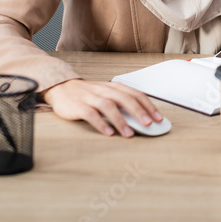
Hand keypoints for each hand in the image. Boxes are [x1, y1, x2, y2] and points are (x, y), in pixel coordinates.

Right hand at [41, 79, 163, 136]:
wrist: (61, 87)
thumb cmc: (88, 93)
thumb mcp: (107, 94)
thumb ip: (122, 103)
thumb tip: (142, 118)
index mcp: (114, 87)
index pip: (136, 94)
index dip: (148, 106)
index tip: (158, 118)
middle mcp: (104, 90)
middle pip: (125, 99)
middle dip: (138, 111)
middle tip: (149, 124)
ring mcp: (91, 98)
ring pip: (109, 106)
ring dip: (121, 120)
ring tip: (129, 134)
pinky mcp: (79, 106)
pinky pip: (91, 115)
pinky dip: (101, 124)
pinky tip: (109, 133)